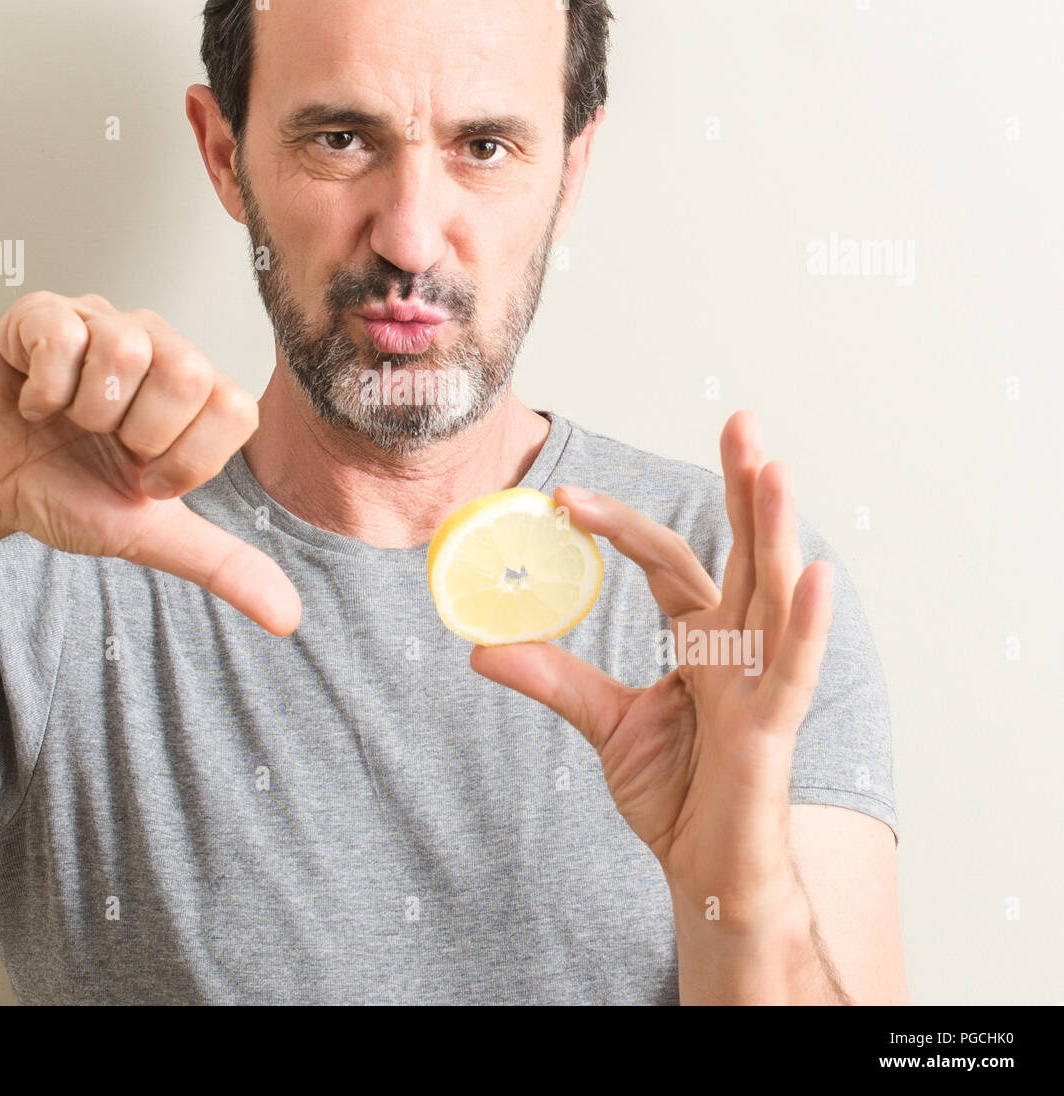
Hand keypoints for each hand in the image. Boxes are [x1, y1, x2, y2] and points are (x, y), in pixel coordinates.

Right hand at [0, 291, 300, 635]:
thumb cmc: (64, 492)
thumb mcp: (145, 535)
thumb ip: (220, 564)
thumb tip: (287, 618)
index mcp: (195, 392)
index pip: (235, 408)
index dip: (188, 459)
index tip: (146, 480)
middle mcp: (159, 344)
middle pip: (188, 373)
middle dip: (138, 435)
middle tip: (104, 446)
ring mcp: (101, 321)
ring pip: (125, 349)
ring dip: (86, 411)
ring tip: (67, 422)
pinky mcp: (40, 314)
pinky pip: (60, 334)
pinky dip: (42, 389)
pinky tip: (32, 404)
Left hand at [470, 411, 831, 925]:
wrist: (708, 873)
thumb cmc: (678, 795)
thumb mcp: (606, 724)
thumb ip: (554, 679)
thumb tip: (481, 648)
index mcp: (702, 638)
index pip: (666, 562)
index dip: (619, 527)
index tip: (566, 498)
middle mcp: (740, 647)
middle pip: (744, 552)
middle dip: (744, 487)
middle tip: (742, 420)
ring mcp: (762, 682)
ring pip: (774, 593)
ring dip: (775, 529)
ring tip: (774, 466)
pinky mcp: (773, 729)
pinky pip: (791, 669)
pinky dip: (803, 623)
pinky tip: (812, 573)